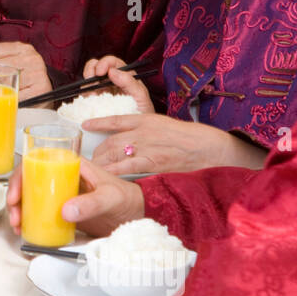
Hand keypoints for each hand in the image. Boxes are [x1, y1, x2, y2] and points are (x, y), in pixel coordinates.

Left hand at [0, 41, 49, 98]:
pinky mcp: (41, 89)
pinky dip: (11, 98)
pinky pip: (16, 95)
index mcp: (23, 48)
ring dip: (1, 89)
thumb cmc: (23, 77)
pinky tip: (14, 97)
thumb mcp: (8, 62)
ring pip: (5, 81)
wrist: (43, 93)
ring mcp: (38, 73)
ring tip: (5, 90)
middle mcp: (32, 58)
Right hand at [7, 157, 143, 238]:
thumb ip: (91, 203)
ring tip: (18, 226)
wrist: (135, 213)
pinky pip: (39, 212)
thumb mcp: (110, 197)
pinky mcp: (61, 209)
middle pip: (28, 181)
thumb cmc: (126, 197)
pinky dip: (29, 220)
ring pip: (30, 197)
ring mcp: (59, 193)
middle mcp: (60, 176)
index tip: (16, 196)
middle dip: (15, 198)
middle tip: (15, 216)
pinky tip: (26, 229)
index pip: (37, 163)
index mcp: (69, 164)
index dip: (20, 177)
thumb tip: (66, 210)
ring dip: (19, 210)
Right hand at [78, 60, 153, 113]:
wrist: (135, 134)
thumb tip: (113, 71)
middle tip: (90, 80)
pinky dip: (83, 94)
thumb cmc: (143, 115)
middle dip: (91, 69)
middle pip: (97, 65)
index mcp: (125, 76)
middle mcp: (112, 81)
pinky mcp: (93, 100)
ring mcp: (101, 90)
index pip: (113, 62)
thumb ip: (130, 83)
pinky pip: (84, 93)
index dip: (105, 63)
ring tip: (92, 94)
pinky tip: (89, 101)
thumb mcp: (141, 98)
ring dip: (87, 83)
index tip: (100, 72)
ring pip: (89, 78)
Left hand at [83, 113, 261, 175]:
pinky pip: (126, 167)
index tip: (85, 125)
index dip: (98, 122)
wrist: (211, 148)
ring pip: (114, 152)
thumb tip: (133, 142)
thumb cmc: (191, 140)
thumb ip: (148, 133)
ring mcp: (147, 146)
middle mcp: (143, 131)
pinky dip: (113, 171)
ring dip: (102, 162)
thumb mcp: (166, 128)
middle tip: (91, 162)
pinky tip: (103, 176)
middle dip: (98, 152)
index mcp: (147, 119)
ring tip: (94, 171)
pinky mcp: (153, 162)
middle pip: (111, 140)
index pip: (116, 119)